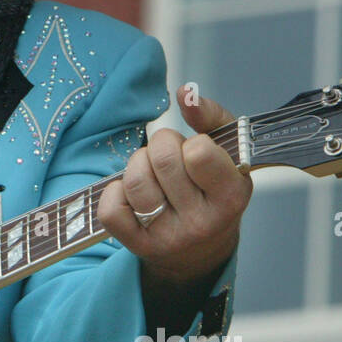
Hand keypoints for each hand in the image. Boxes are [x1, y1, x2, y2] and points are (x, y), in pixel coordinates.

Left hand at [97, 86, 252, 288]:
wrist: (201, 249)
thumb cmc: (213, 189)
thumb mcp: (227, 153)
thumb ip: (210, 116)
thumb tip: (185, 92)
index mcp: (231, 196)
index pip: (198, 153)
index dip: (191, 142)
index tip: (196, 152)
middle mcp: (202, 222)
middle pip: (161, 159)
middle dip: (161, 147)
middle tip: (170, 159)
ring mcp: (169, 237)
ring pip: (134, 181)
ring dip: (138, 167)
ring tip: (152, 175)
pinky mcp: (138, 246)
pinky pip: (110, 209)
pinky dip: (115, 193)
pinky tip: (132, 195)